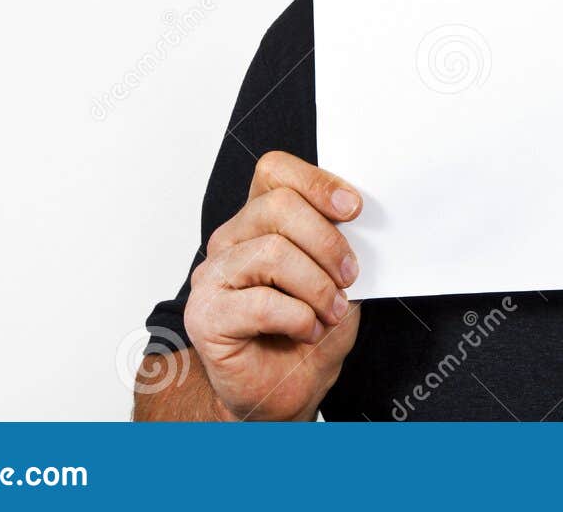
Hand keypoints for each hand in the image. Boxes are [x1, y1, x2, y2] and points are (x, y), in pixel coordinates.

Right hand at [183, 151, 363, 419]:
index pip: (275, 171)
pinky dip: (299, 318)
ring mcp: (213, 276)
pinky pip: (262, 302)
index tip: (353, 208)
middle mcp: (230, 240)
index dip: (316, 182)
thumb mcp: (337, 276)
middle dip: (327, 242)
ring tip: (329, 312)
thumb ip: (338, 239)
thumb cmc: (310, 331)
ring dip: (316, 287)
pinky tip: (306, 331)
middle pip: (278, 206)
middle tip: (348, 276)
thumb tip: (357, 213)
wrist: (284, 392)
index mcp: (258, 221)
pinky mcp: (205, 315)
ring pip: (273, 252)